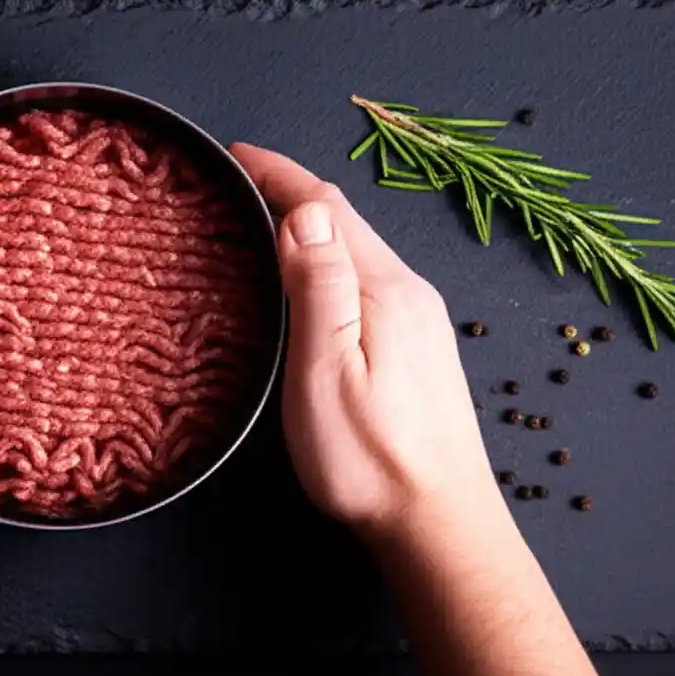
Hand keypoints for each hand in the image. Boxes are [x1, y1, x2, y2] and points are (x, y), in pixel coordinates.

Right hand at [230, 144, 496, 532]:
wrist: (439, 520)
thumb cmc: (370, 458)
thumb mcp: (328, 372)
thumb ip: (319, 287)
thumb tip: (306, 208)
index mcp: (384, 290)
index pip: (328, 205)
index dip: (280, 174)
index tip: (235, 154)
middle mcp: (409, 292)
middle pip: (346, 219)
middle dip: (292, 188)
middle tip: (238, 179)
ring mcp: (419, 318)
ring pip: (358, 247)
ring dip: (311, 221)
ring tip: (262, 215)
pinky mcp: (418, 344)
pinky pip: (367, 276)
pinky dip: (329, 256)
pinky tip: (309, 273)